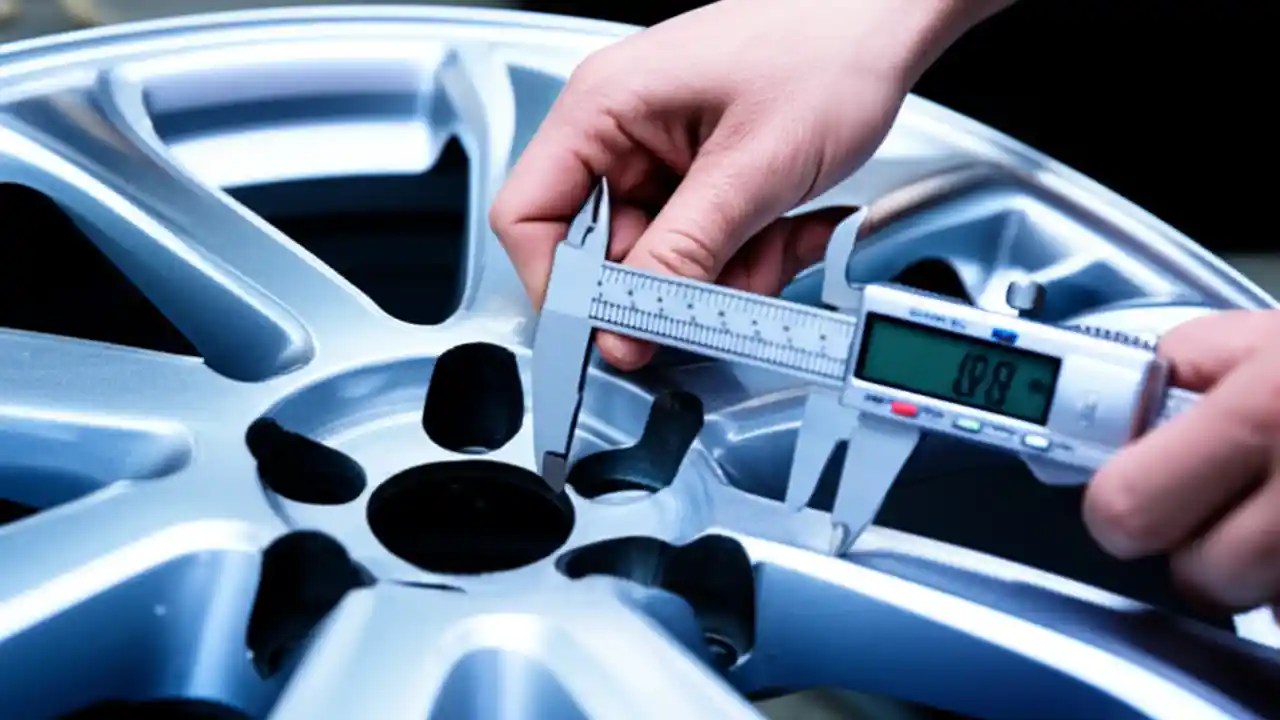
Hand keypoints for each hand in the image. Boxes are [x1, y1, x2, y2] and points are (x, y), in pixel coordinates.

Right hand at [491, 0, 1010, 369]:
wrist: (890, 19)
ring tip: (779, 239)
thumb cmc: (827, 46)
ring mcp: (662, 153)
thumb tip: (624, 328)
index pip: (529, 217)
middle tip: (730, 286)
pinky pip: (704, 242)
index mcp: (603, 108)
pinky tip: (793, 227)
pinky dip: (751, 251)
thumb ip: (681, 257)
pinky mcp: (702, 172)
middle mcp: (621, 130)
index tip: (611, 328)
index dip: (562, 285)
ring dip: (728, 271)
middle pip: (604, 251)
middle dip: (674, 283)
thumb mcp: (751, 169)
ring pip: (663, 258)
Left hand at [1084, 310, 1279, 616]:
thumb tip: (1120, 407)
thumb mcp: (1272, 331)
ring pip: (1264, 602)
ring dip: (1268, 566)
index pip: (1126, 509)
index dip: (1116, 502)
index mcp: (1267, 415)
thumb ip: (1182, 366)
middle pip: (1198, 576)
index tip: (1123, 490)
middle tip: (1228, 497)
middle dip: (1199, 543)